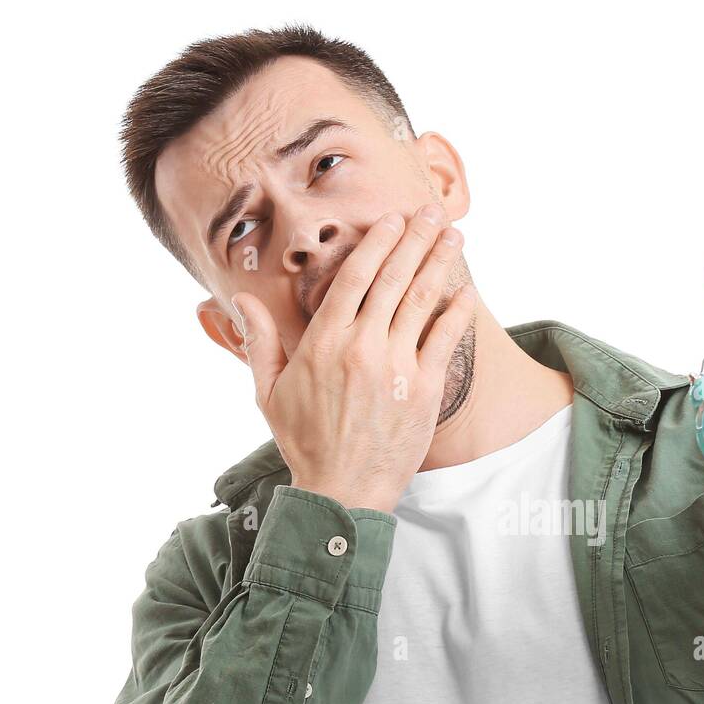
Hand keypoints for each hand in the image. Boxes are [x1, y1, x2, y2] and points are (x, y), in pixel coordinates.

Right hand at [231, 203, 474, 513]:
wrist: (343, 490)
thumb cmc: (305, 443)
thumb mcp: (269, 392)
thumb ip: (260, 341)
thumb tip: (239, 299)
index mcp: (325, 341)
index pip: (354, 277)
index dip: (377, 244)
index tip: (391, 221)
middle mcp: (362, 346)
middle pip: (394, 278)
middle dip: (414, 239)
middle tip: (430, 212)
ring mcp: (397, 366)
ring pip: (422, 300)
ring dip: (439, 262)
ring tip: (452, 235)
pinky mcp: (424, 389)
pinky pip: (445, 339)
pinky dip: (457, 311)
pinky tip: (465, 291)